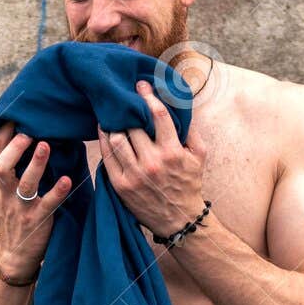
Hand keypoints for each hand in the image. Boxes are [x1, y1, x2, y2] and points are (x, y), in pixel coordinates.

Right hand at [0, 120, 71, 274]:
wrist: (13, 256)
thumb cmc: (13, 216)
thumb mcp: (4, 192)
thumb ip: (11, 168)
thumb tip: (23, 136)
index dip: (2, 134)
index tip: (13, 115)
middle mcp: (5, 194)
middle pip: (2, 167)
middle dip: (14, 149)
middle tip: (28, 132)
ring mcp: (20, 209)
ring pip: (24, 184)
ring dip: (35, 165)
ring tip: (45, 145)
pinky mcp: (37, 222)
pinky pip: (47, 205)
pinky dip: (57, 192)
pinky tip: (67, 180)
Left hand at [97, 81, 207, 237]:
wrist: (179, 219)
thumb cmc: (189, 183)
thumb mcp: (200, 156)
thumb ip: (191, 130)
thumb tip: (180, 105)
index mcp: (172, 152)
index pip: (158, 115)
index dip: (148, 96)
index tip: (141, 85)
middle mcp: (152, 162)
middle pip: (132, 125)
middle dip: (127, 108)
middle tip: (121, 98)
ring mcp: (134, 175)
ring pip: (116, 139)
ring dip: (111, 123)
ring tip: (110, 114)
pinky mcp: (121, 185)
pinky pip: (107, 157)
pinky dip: (104, 141)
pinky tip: (104, 131)